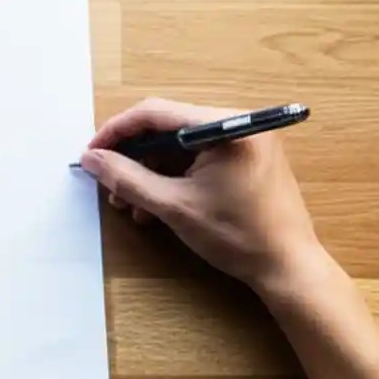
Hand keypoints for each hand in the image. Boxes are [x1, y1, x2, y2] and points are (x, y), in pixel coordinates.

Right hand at [79, 98, 330, 293]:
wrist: (287, 266)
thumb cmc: (237, 235)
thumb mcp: (173, 206)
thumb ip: (127, 178)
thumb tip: (91, 159)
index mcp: (225, 126)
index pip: (155, 112)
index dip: (116, 132)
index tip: (91, 155)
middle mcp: (236, 123)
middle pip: (165, 127)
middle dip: (133, 158)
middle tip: (108, 186)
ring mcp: (242, 140)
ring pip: (177, 146)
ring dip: (149, 173)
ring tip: (130, 205)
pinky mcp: (244, 158)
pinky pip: (196, 158)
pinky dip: (171, 178)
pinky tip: (155, 206)